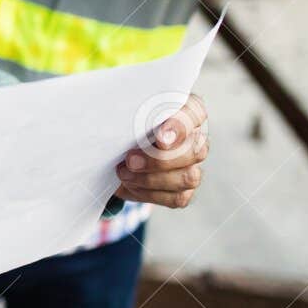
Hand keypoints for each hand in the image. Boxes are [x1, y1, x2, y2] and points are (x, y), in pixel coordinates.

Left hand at [112, 93, 207, 209]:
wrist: (111, 154)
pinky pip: (177, 197)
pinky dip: (150, 193)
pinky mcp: (185, 190)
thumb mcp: (124, 115)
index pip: (196, 113)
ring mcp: (193, 167)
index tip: (159, 138)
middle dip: (159, 159)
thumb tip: (131, 117)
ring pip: (189, 178)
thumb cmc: (122, 127)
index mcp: (186, 111)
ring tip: (124, 173)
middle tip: (130, 160)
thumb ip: (133, 110)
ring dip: (152, 179)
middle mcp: (196, 139)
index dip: (180, 127)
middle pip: (195, 151)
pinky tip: (132, 184)